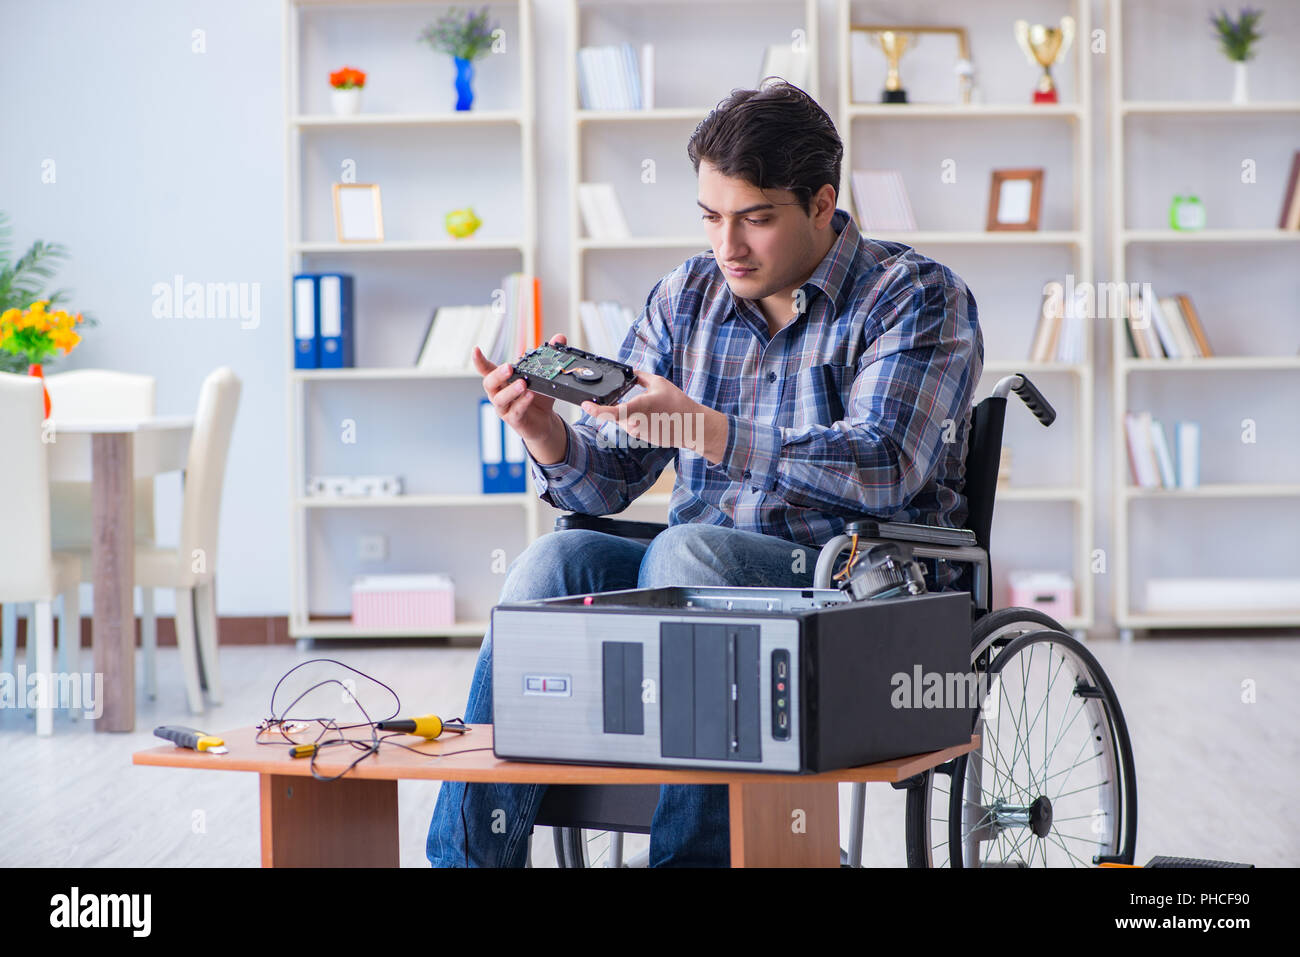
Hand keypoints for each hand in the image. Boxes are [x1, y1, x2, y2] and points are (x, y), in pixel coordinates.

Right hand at [473, 333, 567, 447]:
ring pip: (500, 399)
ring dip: (511, 390)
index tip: (476, 349)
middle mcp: (499, 393)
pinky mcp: (514, 419)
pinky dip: (522, 403)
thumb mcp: (544, 375)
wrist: (544, 421)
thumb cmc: (538, 397)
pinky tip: (530, 396)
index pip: (486, 369)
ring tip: (522, 384)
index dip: (479, 361)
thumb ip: (549, 356)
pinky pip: (515, 411)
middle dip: (498, 374)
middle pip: (489, 383)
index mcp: (502, 381)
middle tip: (508, 367)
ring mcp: (505, 408)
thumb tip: (559, 338)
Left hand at [580, 370, 728, 462]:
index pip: (612, 412)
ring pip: (621, 419)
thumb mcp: (659, 382)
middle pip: (613, 413)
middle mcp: (635, 422)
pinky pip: (629, 425)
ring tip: (648, 406)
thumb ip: (640, 376)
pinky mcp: (640, 437)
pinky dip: (634, 418)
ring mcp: (637, 432)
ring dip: (626, 411)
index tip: (585, 405)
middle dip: (613, 404)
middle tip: (616, 399)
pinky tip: (650, 414)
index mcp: (639, 407)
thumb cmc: (677, 403)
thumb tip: (628, 372)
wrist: (691, 426)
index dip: (596, 409)